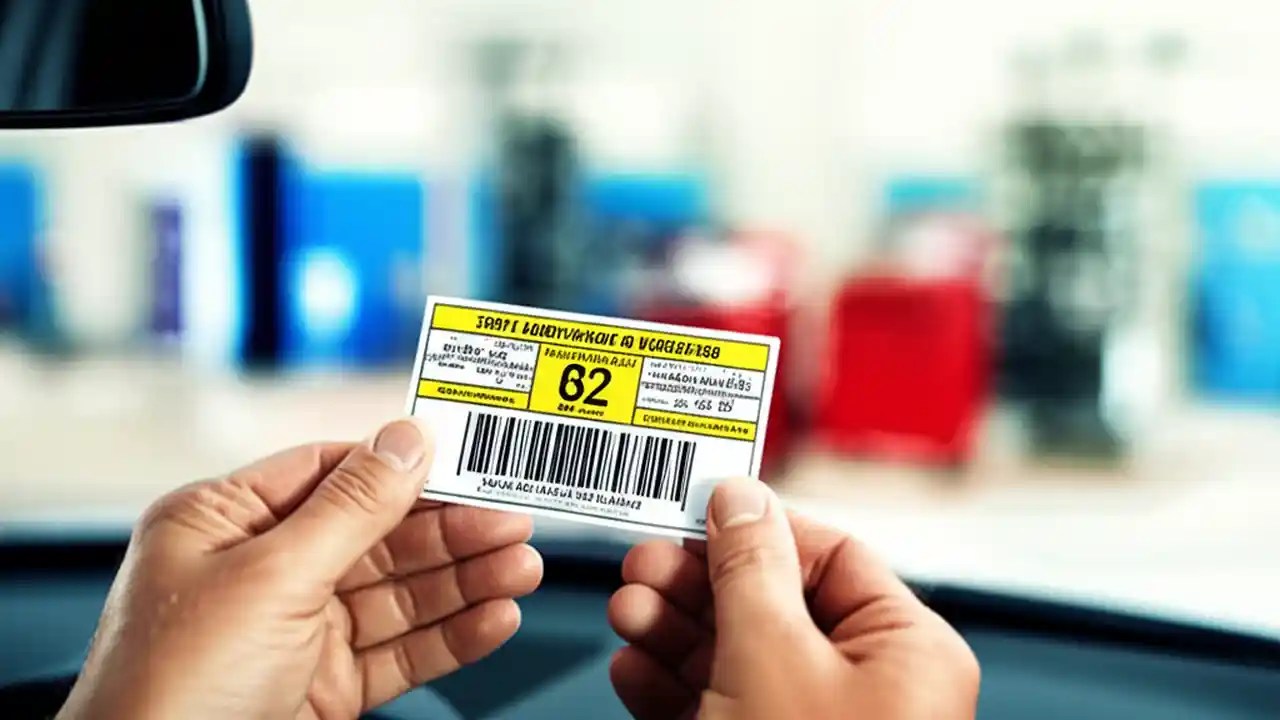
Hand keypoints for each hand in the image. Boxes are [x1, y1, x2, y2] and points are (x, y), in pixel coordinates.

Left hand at [58, 418, 543, 719]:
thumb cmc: (166, 692)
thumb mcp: (270, 577)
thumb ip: (350, 508)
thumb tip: (404, 441)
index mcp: (222, 524)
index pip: (330, 473)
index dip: (403, 467)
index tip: (469, 460)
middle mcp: (258, 573)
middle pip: (376, 535)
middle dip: (450, 532)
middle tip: (513, 524)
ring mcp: (293, 633)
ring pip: (397, 596)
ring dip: (463, 583)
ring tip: (520, 570)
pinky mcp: (321, 687)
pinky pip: (398, 652)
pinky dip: (448, 638)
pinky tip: (491, 620)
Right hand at [608, 478, 978, 719]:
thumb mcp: (772, 656)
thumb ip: (748, 569)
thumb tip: (737, 497)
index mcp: (906, 650)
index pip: (830, 555)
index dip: (758, 526)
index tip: (695, 509)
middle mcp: (869, 690)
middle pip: (773, 603)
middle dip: (698, 584)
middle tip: (643, 564)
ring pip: (738, 657)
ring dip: (674, 632)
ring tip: (628, 613)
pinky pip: (719, 711)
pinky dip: (673, 690)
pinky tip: (634, 670)